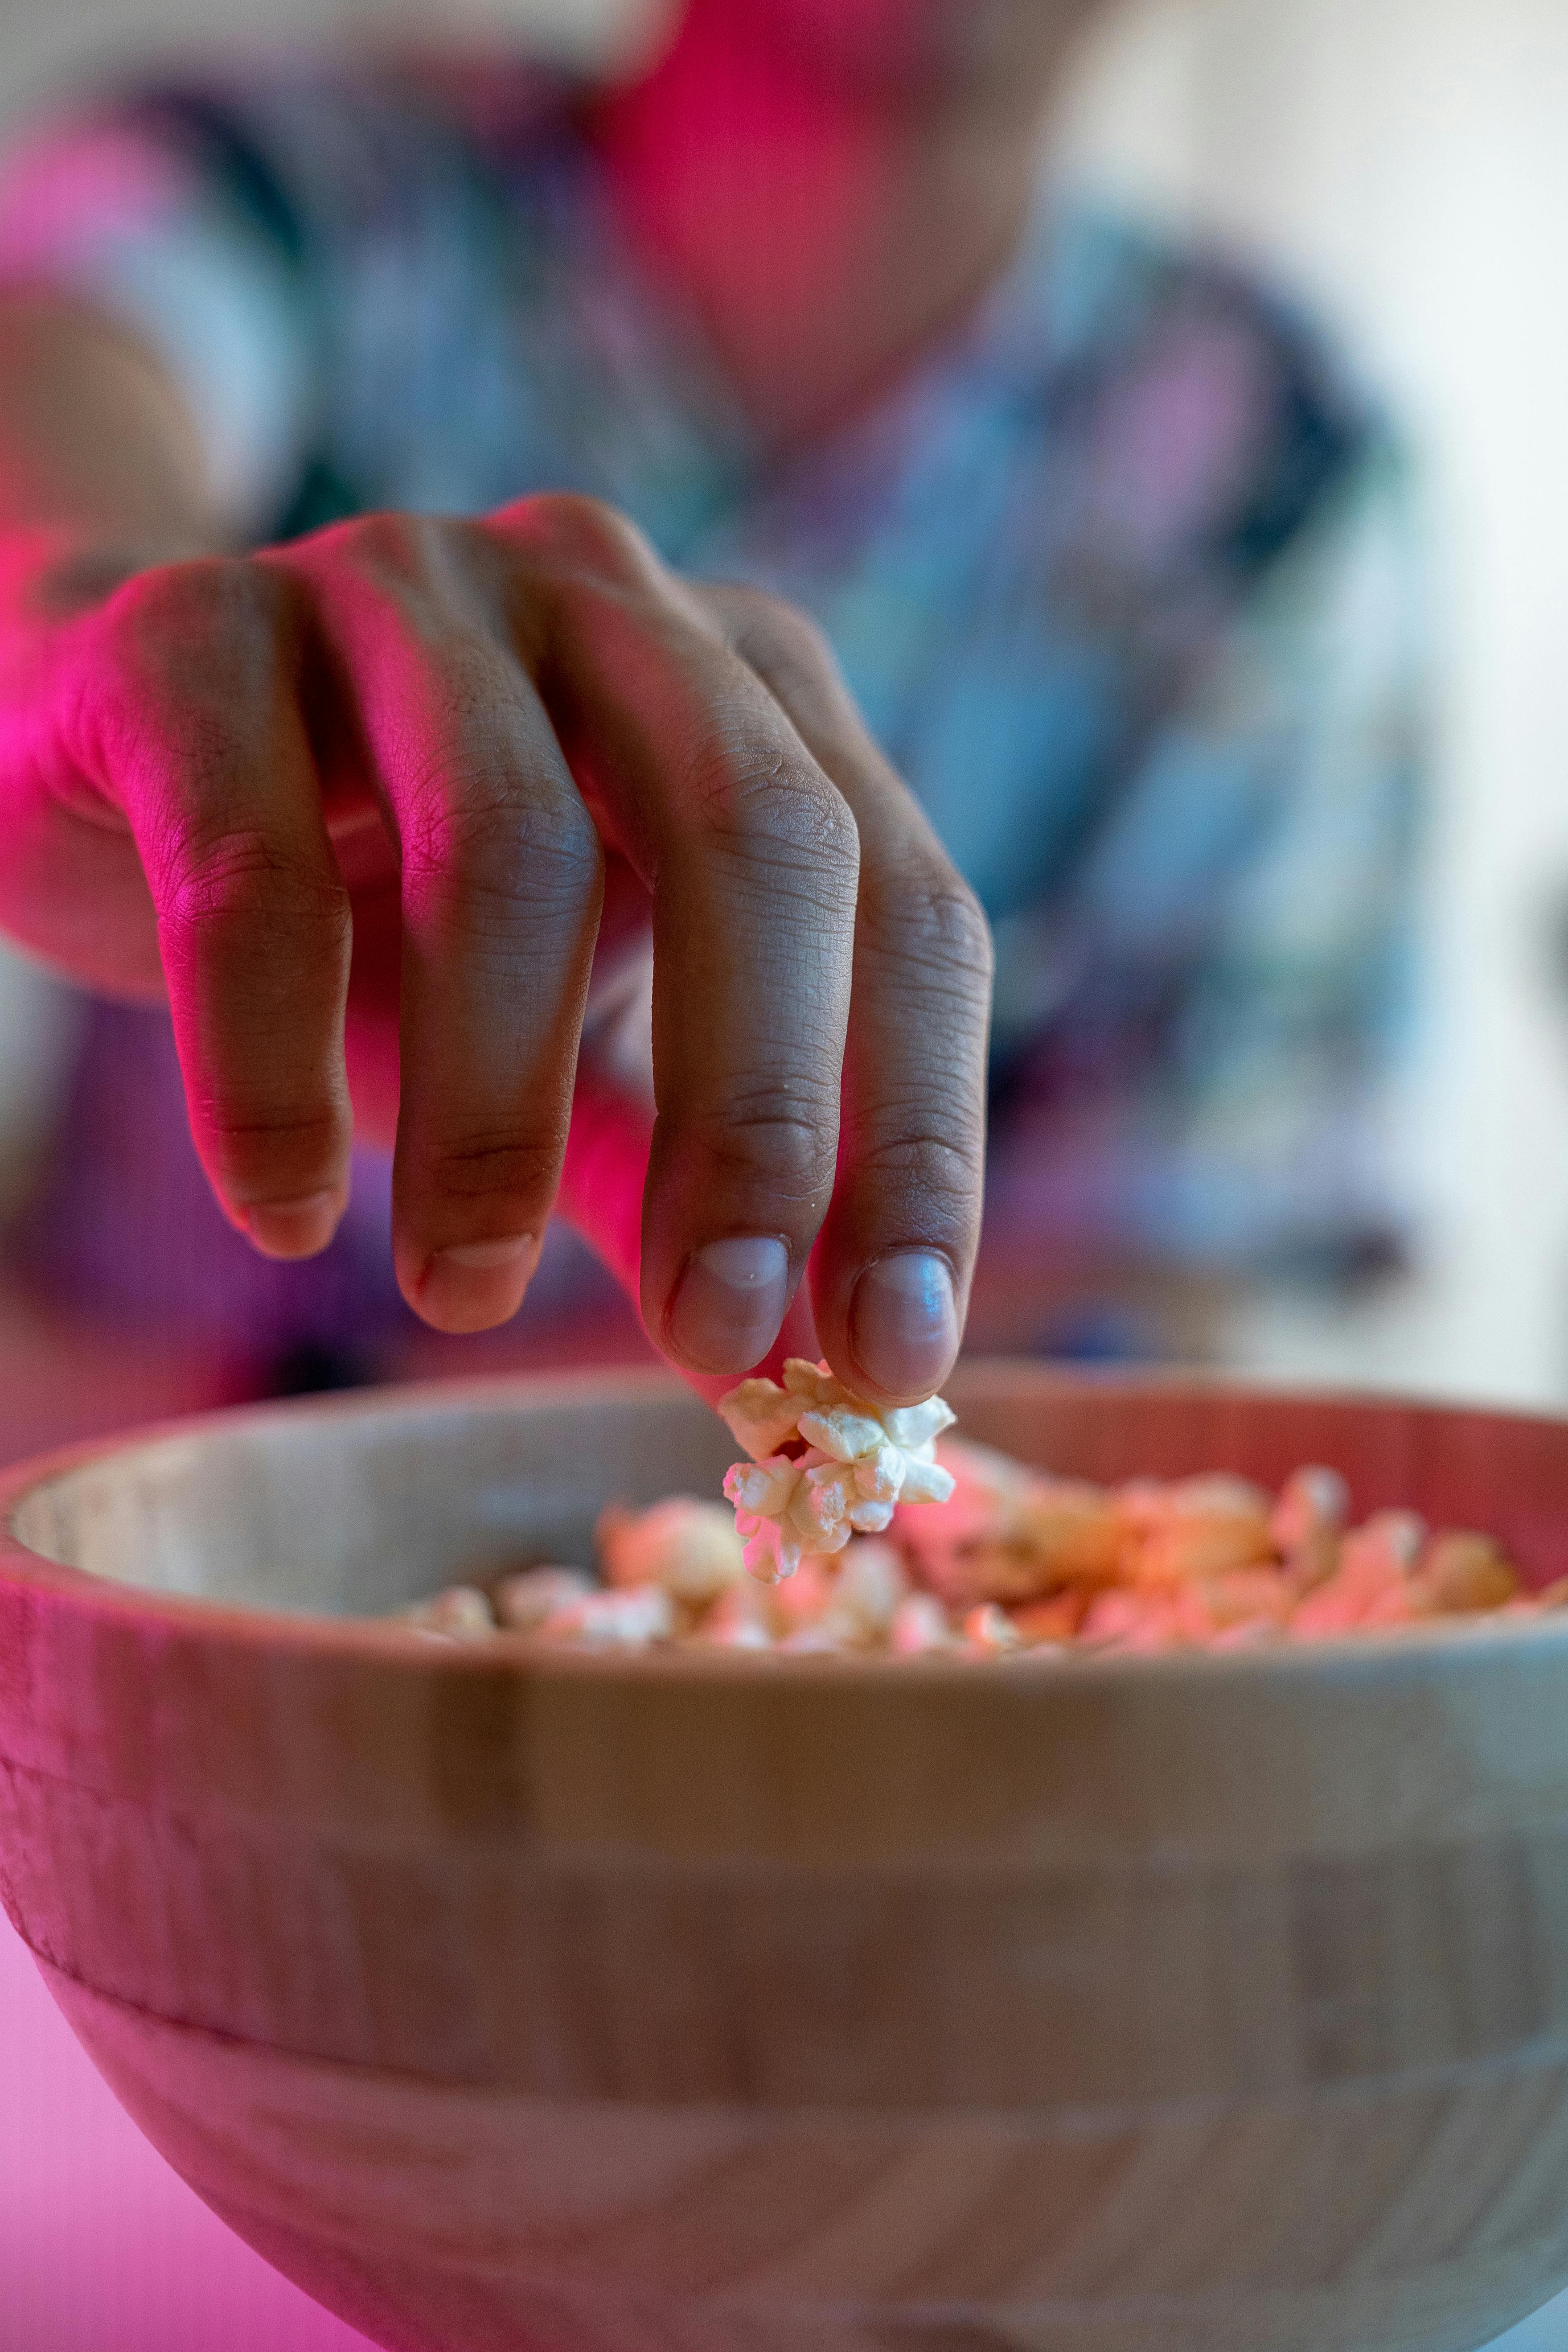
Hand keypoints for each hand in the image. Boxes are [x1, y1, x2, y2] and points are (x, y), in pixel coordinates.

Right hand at [0, 495, 991, 1401]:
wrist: (126, 752)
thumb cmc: (392, 916)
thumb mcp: (575, 1043)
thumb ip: (681, 1173)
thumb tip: (799, 1376)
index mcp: (754, 696)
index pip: (912, 916)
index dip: (919, 1145)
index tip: (889, 1360)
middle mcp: (613, 604)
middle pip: (760, 840)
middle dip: (756, 1119)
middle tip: (710, 1332)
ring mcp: (408, 588)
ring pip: (502, 855)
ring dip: (497, 1119)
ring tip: (461, 1293)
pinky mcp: (199, 636)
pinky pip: (256, 877)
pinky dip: (275, 1071)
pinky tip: (286, 1212)